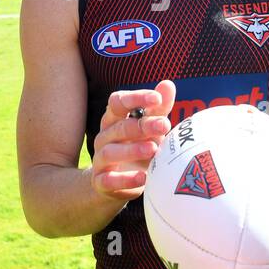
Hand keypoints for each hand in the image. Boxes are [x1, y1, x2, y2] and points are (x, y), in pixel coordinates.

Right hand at [89, 80, 175, 201]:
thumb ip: (157, 109)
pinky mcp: (101, 182)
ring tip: (154, 149)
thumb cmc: (137, 148)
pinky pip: (108, 180)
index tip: (157, 99)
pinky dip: (124, 179)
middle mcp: (104, 136)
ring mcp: (100, 159)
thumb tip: (168, 84)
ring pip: (110, 152)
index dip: (136, 98)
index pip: (117, 102)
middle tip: (164, 125)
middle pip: (119, 127)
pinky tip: (142, 177)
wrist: (116, 184)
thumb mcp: (149, 129)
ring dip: (132, 150)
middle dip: (142, 125)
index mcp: (114, 119)